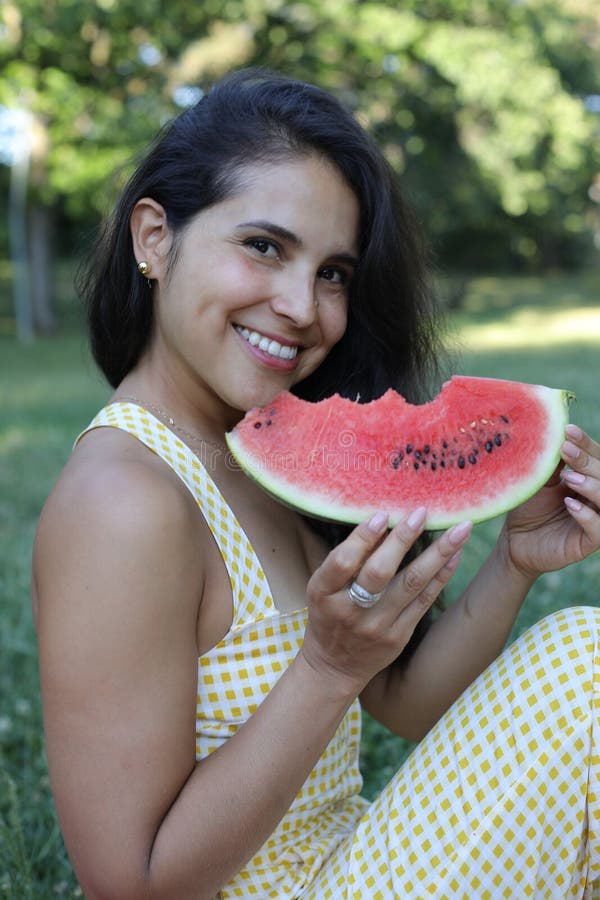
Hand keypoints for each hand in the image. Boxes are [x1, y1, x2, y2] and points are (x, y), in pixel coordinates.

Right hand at [301, 508, 471, 694]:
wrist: (335, 666)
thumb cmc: (328, 614)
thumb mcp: (323, 587)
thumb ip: (347, 560)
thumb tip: (383, 522)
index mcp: (324, 594)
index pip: (342, 562)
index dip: (362, 539)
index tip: (382, 515)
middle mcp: (350, 611)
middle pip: (379, 573)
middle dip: (404, 539)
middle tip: (423, 512)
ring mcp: (377, 626)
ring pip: (411, 584)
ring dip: (438, 554)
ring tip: (460, 529)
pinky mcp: (399, 636)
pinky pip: (424, 601)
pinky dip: (441, 576)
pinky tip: (455, 555)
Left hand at [503, 424, 599, 579]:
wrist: (514, 540)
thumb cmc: (529, 506)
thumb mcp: (540, 480)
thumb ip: (553, 462)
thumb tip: (559, 432)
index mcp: (589, 478)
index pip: (597, 457)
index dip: (586, 443)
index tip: (568, 429)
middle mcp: (597, 498)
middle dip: (588, 461)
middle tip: (566, 450)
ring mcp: (596, 519)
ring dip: (592, 486)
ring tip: (569, 477)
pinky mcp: (588, 542)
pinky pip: (599, 529)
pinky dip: (587, 515)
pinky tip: (570, 505)